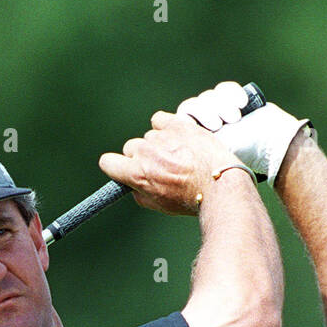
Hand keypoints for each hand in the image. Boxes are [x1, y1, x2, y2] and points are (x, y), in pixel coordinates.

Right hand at [98, 111, 250, 215]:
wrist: (220, 184)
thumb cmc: (191, 198)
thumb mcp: (160, 206)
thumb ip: (140, 193)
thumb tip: (133, 185)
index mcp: (137, 174)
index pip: (107, 162)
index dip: (115, 167)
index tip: (124, 169)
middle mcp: (145, 152)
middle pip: (131, 148)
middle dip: (142, 157)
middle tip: (161, 166)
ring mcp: (162, 137)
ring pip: (149, 136)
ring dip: (158, 144)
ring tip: (179, 156)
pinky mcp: (178, 124)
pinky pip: (159, 120)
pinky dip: (165, 126)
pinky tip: (176, 137)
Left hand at [177, 81, 309, 185]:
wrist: (275, 146)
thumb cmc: (244, 156)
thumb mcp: (214, 154)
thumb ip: (194, 146)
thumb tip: (177, 142)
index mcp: (195, 141)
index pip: (181, 120)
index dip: (192, 118)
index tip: (208, 128)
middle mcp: (204, 125)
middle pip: (192, 105)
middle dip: (206, 112)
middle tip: (220, 124)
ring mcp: (218, 112)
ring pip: (208, 96)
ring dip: (221, 104)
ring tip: (235, 118)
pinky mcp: (233, 100)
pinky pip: (224, 88)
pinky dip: (232, 93)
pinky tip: (242, 103)